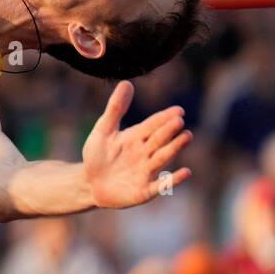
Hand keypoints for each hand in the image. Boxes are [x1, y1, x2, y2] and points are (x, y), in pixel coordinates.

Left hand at [82, 81, 191, 209]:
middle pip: (159, 139)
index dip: (164, 118)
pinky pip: (161, 185)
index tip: (178, 110)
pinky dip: (173, 180)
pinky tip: (186, 172)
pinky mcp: (145, 190)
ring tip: (186, 136)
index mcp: (136, 137)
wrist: (88, 183)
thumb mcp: (103, 130)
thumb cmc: (97, 155)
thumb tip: (127, 83)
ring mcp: (146, 171)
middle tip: (179, 120)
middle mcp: (145, 153)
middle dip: (169, 130)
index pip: (153, 125)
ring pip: (162, 157)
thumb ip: (115, 109)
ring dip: (174, 148)